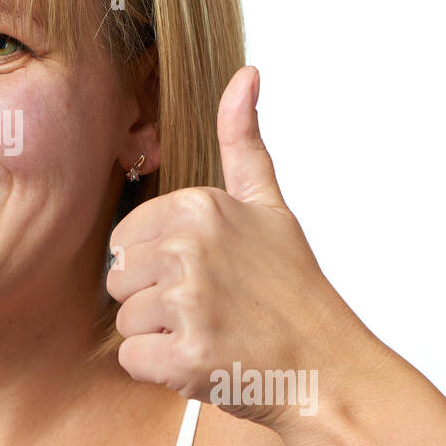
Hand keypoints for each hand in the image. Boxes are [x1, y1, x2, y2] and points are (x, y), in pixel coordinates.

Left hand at [108, 66, 373, 433]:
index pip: (124, 240)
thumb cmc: (292, 289)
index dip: (157, 266)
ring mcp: (188, 303)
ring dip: (159, 337)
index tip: (206, 276)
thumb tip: (246, 74)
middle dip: (154, 302)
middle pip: (118, 280)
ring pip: (124, 321)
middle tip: (211, 310)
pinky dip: (161, 371)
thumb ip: (242, 141)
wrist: (328, 367)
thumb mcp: (268, 204)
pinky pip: (132, 360)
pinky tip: (204, 362)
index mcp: (200, 207)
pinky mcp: (185, 356)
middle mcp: (190, 248)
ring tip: (212, 334)